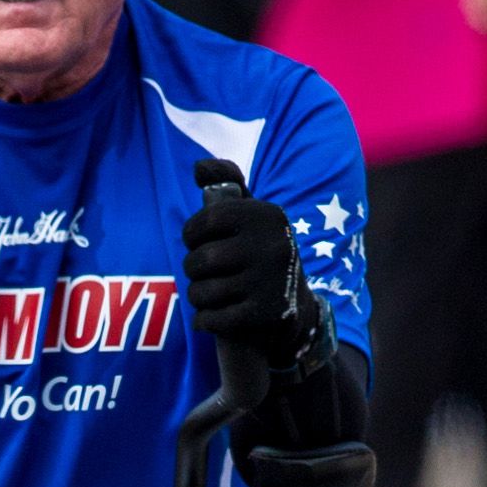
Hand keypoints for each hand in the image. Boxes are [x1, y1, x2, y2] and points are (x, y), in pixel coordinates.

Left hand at [179, 157, 314, 358]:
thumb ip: (226, 183)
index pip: (207, 219)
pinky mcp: (267, 314)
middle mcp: (273, 246)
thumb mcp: (252, 214)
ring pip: (203, 291)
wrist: (295, 307)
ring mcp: (271, 282)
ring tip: (206, 293)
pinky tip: (210, 316)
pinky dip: (204, 320)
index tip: (195, 240)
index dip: (191, 233)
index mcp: (268, 216)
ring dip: (197, 295)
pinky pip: (214, 318)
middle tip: (201, 271)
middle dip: (191, 268)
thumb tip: (199, 166)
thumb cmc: (260, 251)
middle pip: (201, 259)